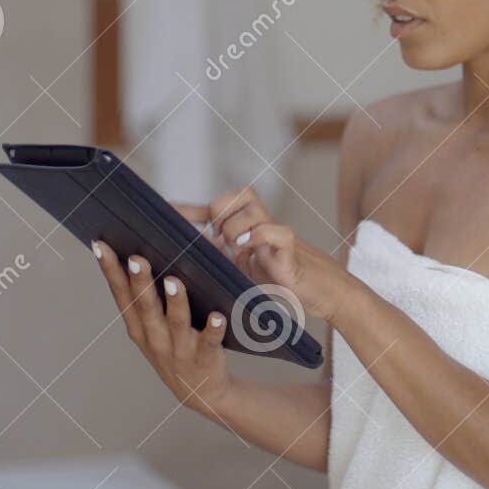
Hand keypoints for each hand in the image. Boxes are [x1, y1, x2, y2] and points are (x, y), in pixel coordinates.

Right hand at [93, 239, 233, 417]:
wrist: (200, 392)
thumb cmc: (173, 349)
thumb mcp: (151, 329)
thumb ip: (145, 298)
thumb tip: (141, 254)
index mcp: (139, 328)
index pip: (122, 296)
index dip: (111, 272)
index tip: (101, 246)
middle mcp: (155, 338)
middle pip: (145, 307)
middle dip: (140, 283)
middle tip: (136, 259)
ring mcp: (179, 349)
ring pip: (176, 322)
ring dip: (175, 301)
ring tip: (172, 281)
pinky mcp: (204, 357)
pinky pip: (209, 342)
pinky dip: (213, 329)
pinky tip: (218, 317)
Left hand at [200, 184, 356, 322]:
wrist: (324, 292)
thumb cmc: (284, 282)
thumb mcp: (244, 271)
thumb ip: (224, 257)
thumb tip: (194, 246)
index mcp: (247, 228)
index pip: (215, 208)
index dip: (188, 209)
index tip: (165, 209)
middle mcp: (261, 223)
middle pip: (233, 195)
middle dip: (218, 215)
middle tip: (221, 243)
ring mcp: (276, 232)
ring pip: (249, 206)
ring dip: (234, 229)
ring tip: (236, 251)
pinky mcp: (290, 247)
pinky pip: (273, 230)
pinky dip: (256, 237)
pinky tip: (247, 250)